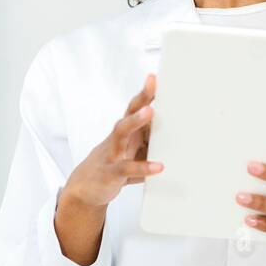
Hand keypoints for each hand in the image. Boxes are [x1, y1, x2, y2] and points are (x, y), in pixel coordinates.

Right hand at [64, 73, 163, 208]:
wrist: (84, 189)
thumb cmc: (114, 165)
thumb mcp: (137, 151)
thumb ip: (154, 141)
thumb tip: (181, 132)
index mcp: (127, 131)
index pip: (137, 107)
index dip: (147, 92)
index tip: (157, 76)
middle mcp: (118, 137)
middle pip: (129, 112)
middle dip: (141, 97)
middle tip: (153, 83)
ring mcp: (113, 153)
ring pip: (122, 132)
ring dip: (136, 120)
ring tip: (150, 111)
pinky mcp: (111, 173)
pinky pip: (127, 168)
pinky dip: (143, 167)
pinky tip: (158, 166)